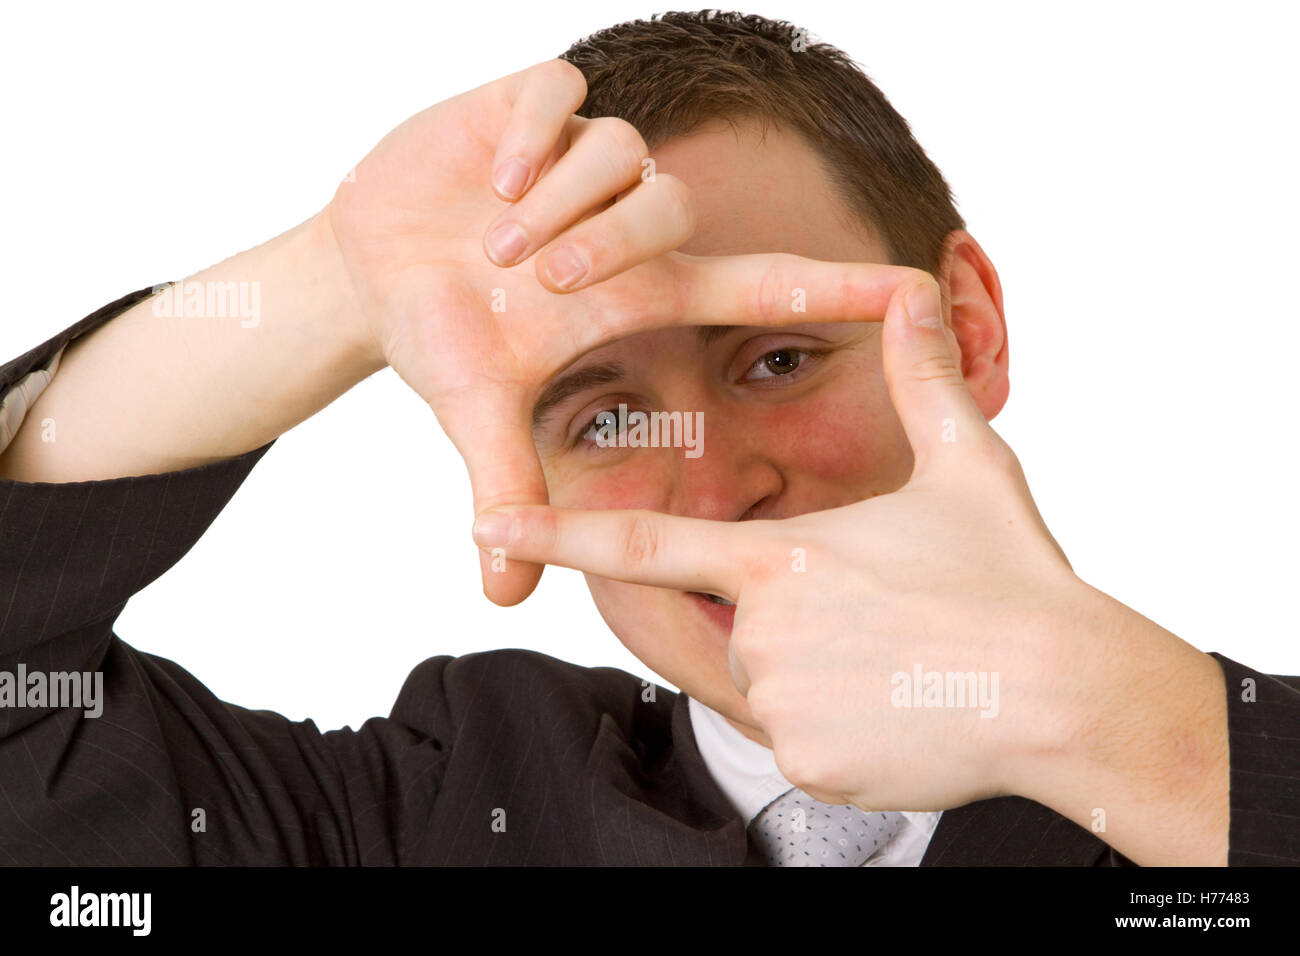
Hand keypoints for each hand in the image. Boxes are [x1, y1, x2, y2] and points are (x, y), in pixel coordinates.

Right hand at [322, 59, 935, 604]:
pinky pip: (562, 96)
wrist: (369, 269)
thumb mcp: (477, 408)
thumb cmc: (442, 336)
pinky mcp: (535, 104)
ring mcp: (584, 160)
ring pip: (620, 152)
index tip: (916, 287)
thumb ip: (505, 482)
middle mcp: (626, 220)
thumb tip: (504, 594)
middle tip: (537, 282)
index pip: (760, 282)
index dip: (836, 286)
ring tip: (492, 241)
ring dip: (556, 203)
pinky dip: (531, 138)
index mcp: (639, 290)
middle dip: (607, 243)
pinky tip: (491, 177)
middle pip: (670, 206)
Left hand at [469, 276, 1228, 864]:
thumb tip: (916, 296)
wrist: (1071, 696)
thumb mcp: (967, 469)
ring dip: (818, 667)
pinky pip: (800, 735)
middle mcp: (764, 632)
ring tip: (898, 657)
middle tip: (870, 618)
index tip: (491, 529)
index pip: (644, 544)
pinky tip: (902, 706)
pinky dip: (840, 721)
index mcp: (782, 559)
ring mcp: (782, 703)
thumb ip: (922, 383)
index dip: (558, 536)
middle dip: (778, 616)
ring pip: (767, 678)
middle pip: (729, 621)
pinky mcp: (809, 761)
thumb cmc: (1016, 579)